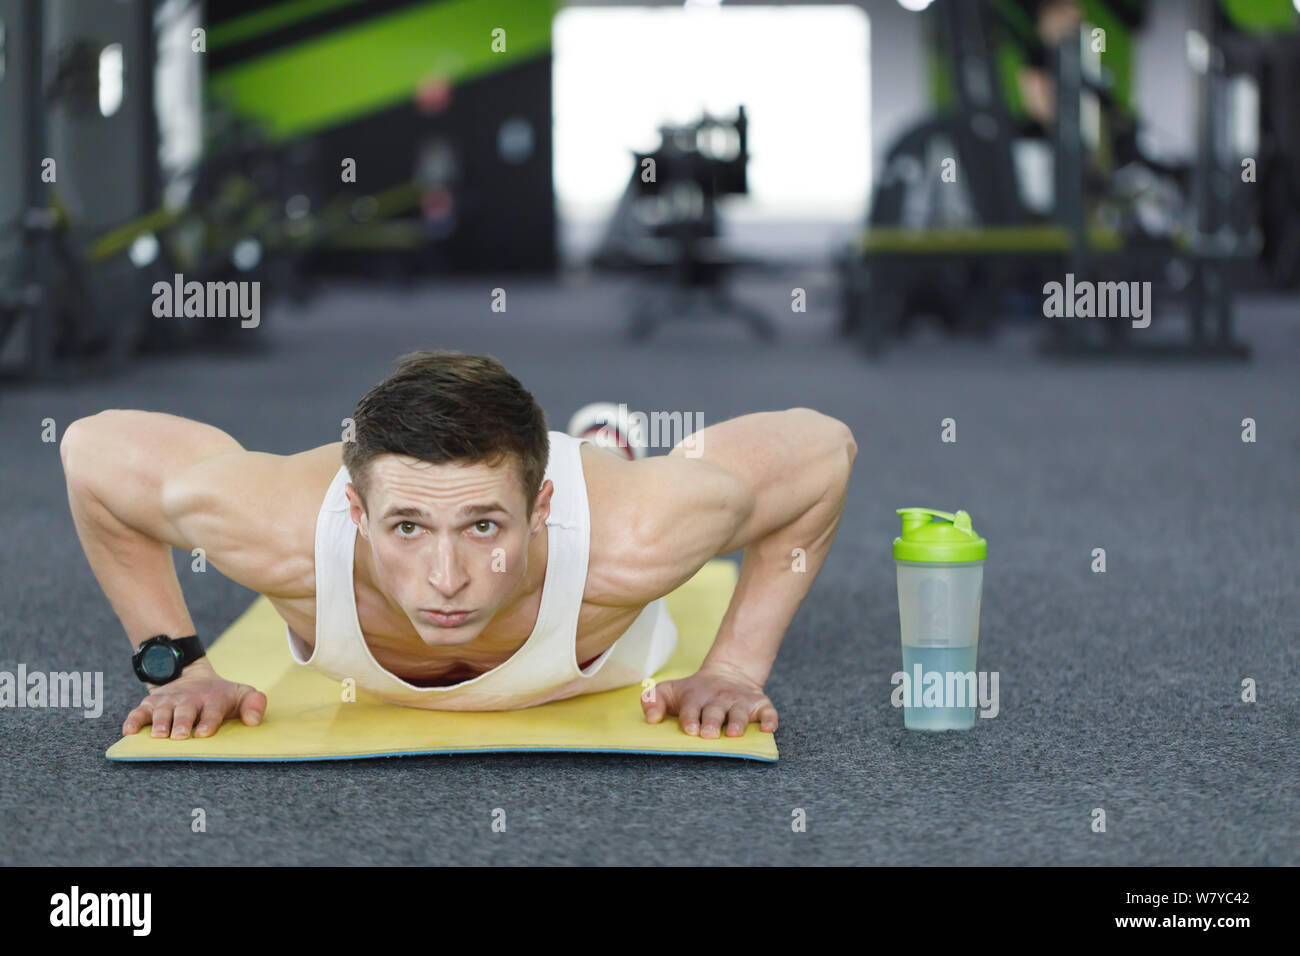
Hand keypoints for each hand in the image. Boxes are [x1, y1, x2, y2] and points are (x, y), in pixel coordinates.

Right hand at [122, 661, 266, 739]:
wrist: (192, 676)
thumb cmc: (220, 695)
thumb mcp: (241, 693)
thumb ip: (254, 704)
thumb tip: (254, 721)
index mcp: (212, 699)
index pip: (211, 711)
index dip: (208, 721)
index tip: (204, 733)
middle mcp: (189, 700)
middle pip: (185, 712)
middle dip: (182, 724)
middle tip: (179, 736)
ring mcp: (168, 702)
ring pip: (162, 712)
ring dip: (160, 723)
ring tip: (159, 736)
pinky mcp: (150, 705)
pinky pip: (138, 713)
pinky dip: (132, 721)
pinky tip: (128, 732)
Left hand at [641, 660, 777, 737]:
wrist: (730, 673)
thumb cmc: (693, 692)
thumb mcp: (670, 691)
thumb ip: (652, 700)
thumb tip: (651, 719)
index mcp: (696, 697)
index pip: (690, 708)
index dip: (690, 718)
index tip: (690, 729)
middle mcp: (718, 700)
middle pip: (714, 712)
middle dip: (711, 722)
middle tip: (708, 734)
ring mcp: (740, 702)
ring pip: (739, 713)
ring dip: (737, 723)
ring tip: (734, 733)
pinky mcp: (759, 705)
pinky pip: (768, 712)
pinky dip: (770, 720)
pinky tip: (768, 728)